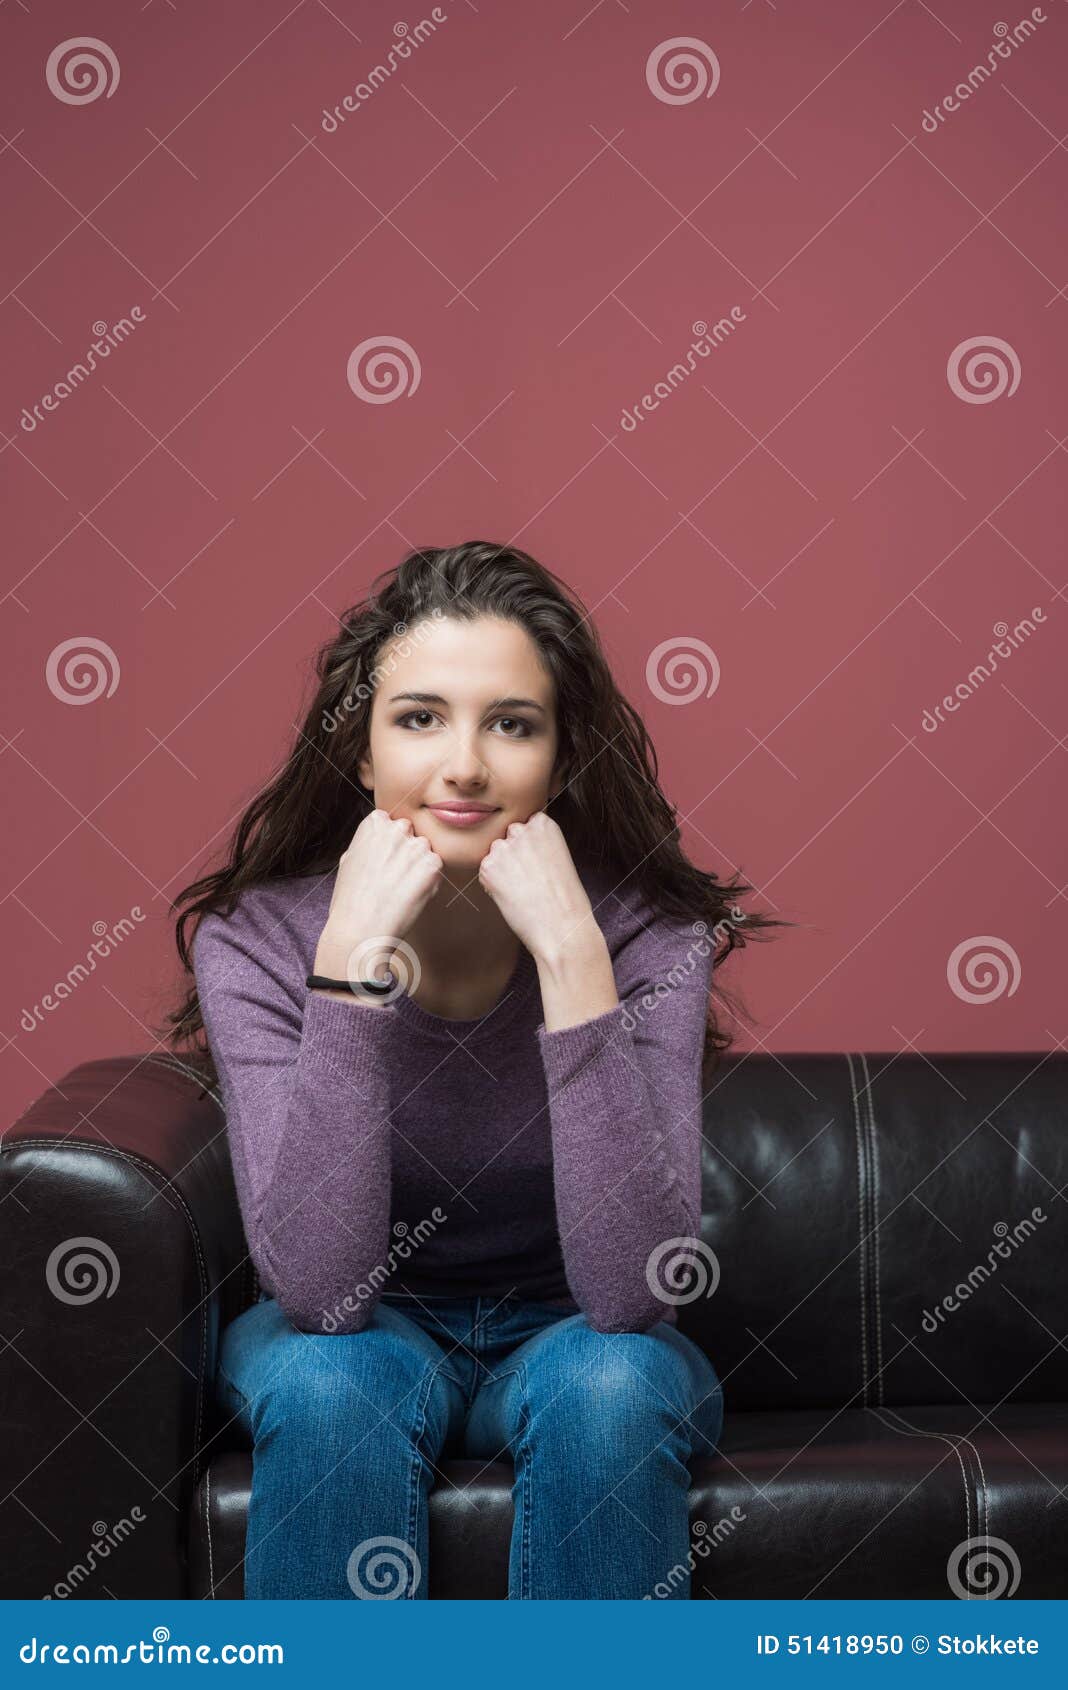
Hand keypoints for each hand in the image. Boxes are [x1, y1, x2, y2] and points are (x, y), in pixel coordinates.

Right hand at [319, 808, 442, 964]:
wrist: (359, 930)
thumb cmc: (350, 901)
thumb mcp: (349, 860)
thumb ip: (369, 842)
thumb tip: (381, 839)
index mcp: (374, 823)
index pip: (392, 823)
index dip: (389, 846)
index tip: (382, 864)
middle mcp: (396, 829)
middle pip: (412, 835)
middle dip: (407, 853)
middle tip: (393, 879)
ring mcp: (416, 846)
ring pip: (426, 852)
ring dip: (419, 867)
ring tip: (400, 890)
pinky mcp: (433, 865)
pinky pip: (436, 869)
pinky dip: (429, 882)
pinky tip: (410, 896)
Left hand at [477, 812, 593, 962]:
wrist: (562, 926)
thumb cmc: (566, 898)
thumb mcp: (559, 857)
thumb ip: (537, 845)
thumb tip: (516, 848)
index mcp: (543, 823)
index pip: (525, 826)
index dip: (530, 848)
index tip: (539, 864)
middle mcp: (521, 829)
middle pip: (507, 838)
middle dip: (513, 855)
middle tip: (530, 880)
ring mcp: (502, 847)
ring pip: (495, 855)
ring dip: (502, 870)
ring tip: (524, 891)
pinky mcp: (488, 867)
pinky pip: (485, 872)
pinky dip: (494, 886)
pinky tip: (513, 898)